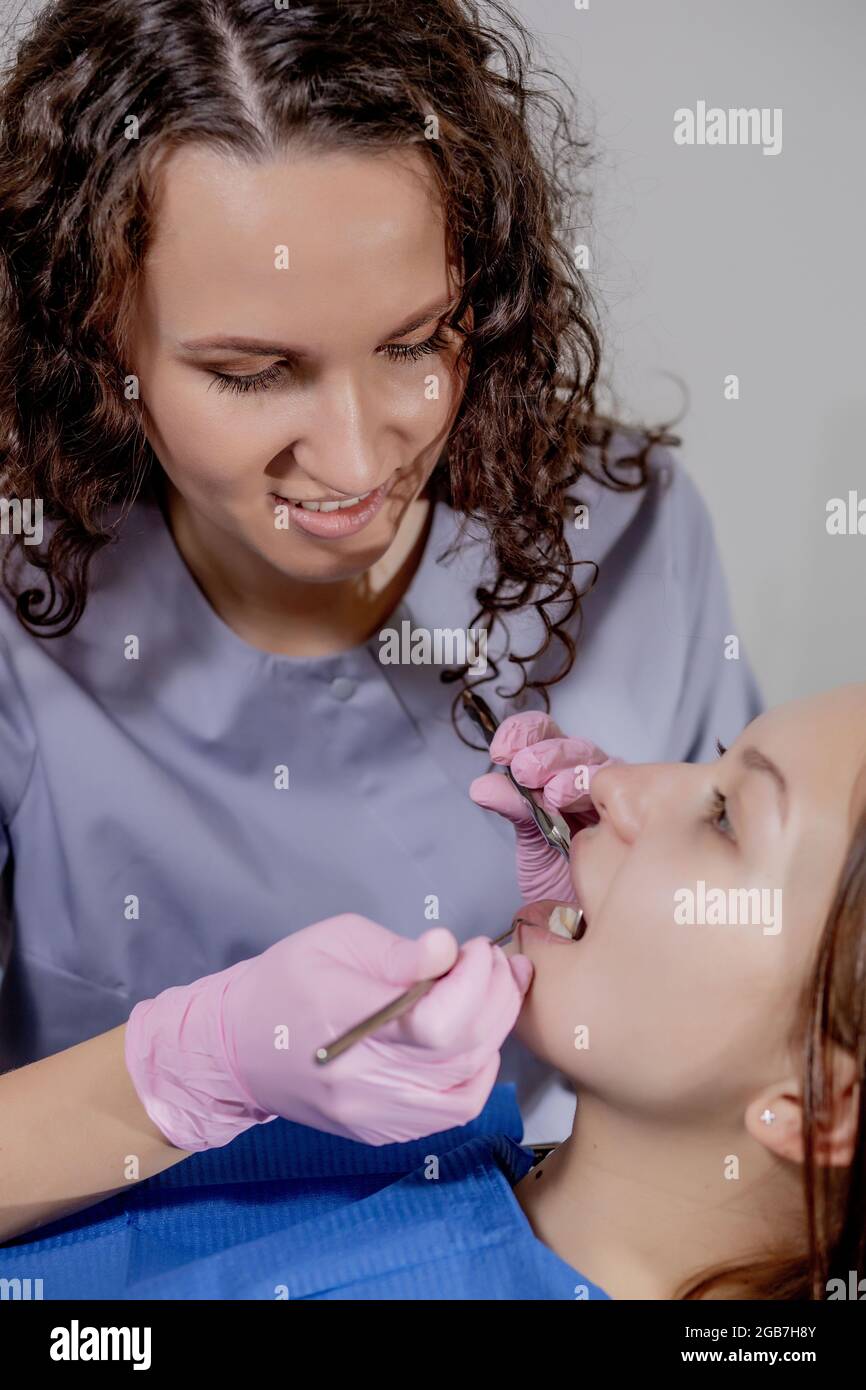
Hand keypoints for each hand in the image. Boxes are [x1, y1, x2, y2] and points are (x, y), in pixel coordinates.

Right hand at [125, 913, 533, 1149]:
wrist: (235, 1050)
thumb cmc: (284, 983)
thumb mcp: (334, 941)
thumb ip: (396, 950)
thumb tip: (448, 951)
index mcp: (343, 1019)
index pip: (431, 1022)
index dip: (470, 984)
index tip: (471, 949)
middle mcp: (360, 1078)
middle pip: (459, 1052)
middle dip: (494, 997)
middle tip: (490, 961)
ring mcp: (372, 1114)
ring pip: (465, 1089)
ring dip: (494, 1035)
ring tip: (492, 994)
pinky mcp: (380, 1132)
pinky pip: (451, 1113)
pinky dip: (478, 1076)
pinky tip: (475, 1041)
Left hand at [469, 711, 618, 902]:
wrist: (586, 923)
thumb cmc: (560, 879)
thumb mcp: (531, 844)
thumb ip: (514, 810)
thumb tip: (481, 785)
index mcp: (557, 772)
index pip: (544, 734)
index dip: (523, 733)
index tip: (502, 750)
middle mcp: (588, 776)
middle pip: (572, 747)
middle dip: (546, 754)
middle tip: (525, 771)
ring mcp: (615, 792)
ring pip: (596, 765)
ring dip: (570, 773)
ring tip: (551, 793)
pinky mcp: (635, 812)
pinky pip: (621, 792)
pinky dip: (598, 794)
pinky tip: (576, 805)